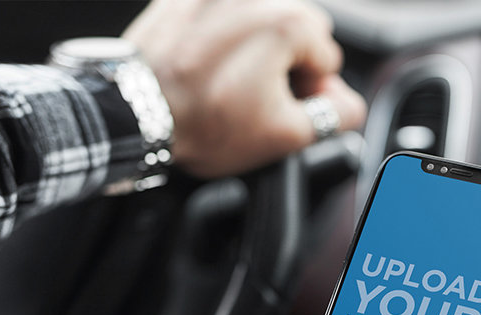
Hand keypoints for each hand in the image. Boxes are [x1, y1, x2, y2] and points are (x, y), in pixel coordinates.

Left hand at [123, 0, 365, 176]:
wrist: (133, 114)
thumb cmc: (204, 123)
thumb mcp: (285, 135)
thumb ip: (334, 115)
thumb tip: (347, 104)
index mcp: (287, 24)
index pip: (327, 57)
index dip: (312, 91)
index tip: (285, 108)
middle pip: (296, 28)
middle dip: (287, 61)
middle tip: (260, 96)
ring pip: (260, 17)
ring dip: (255, 46)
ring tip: (229, 81)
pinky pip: (221, 12)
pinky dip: (222, 36)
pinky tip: (207, 66)